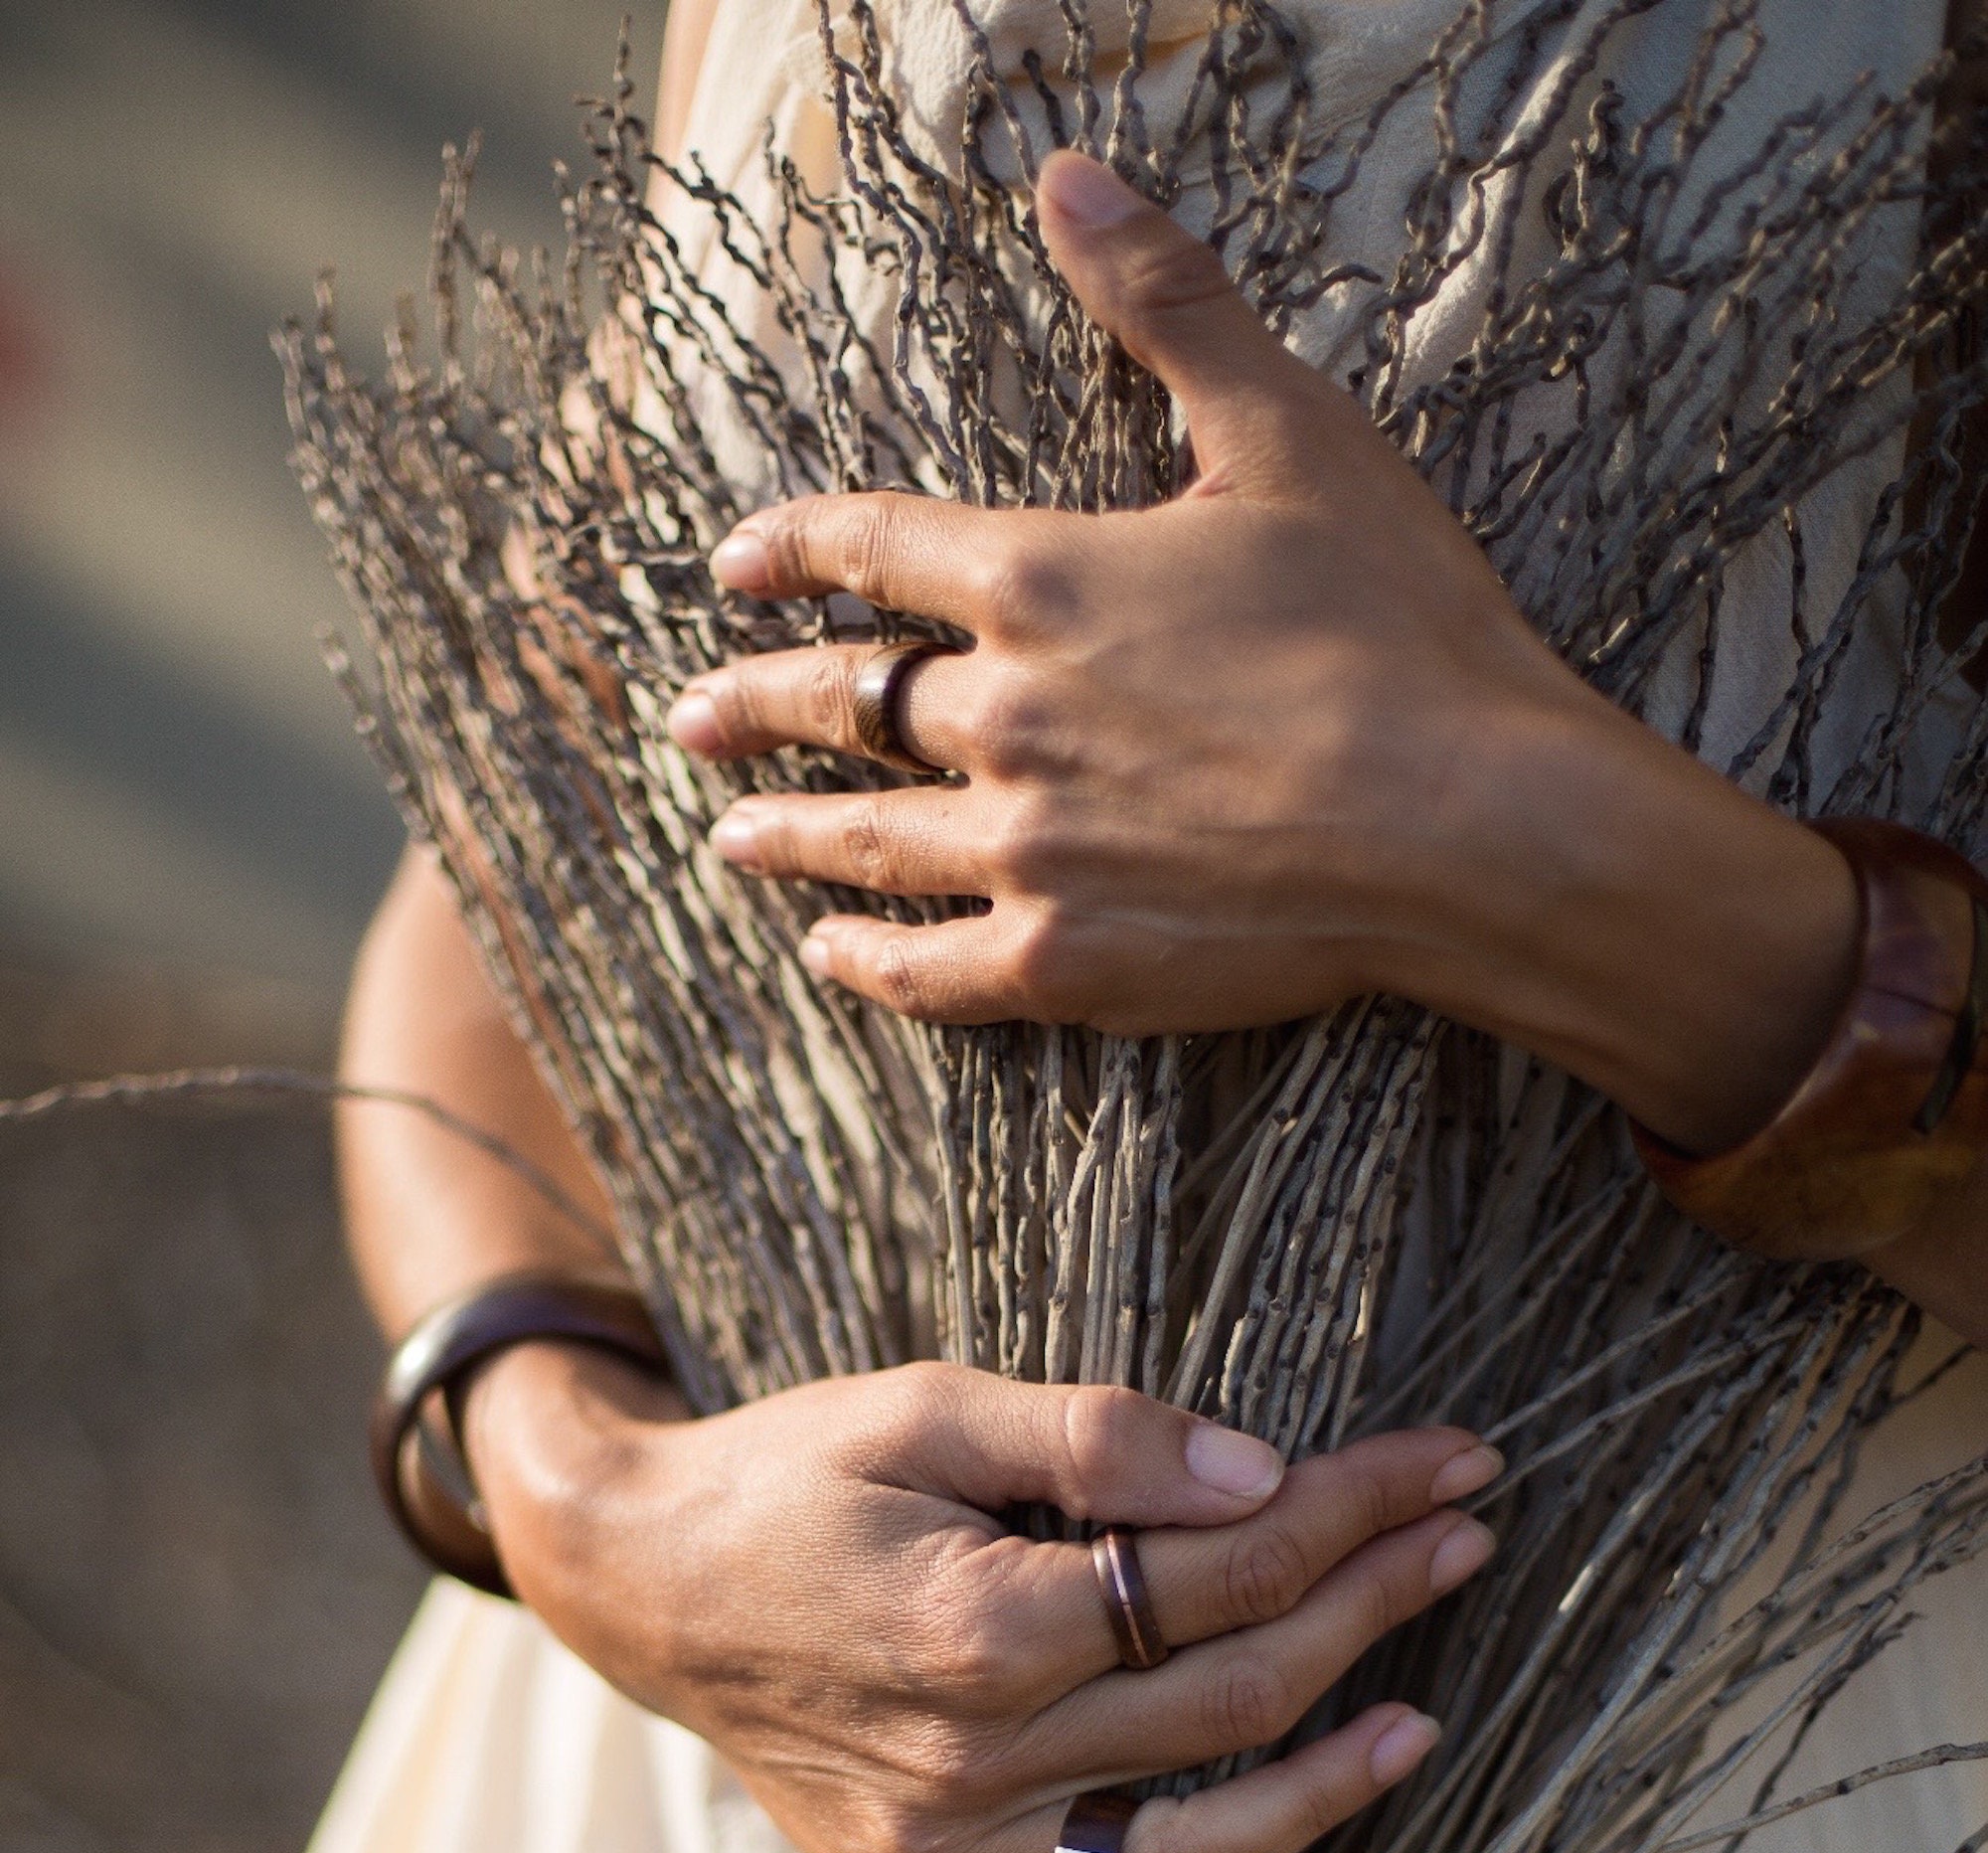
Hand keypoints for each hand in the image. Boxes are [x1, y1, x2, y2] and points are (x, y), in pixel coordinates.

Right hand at [464, 1347, 1498, 1852]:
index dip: (1357, 1511)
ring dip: (1322, 1793)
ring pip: (1186, 1849)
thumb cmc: (790, 1475)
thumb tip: (1259, 1474)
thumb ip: (1095, 1437)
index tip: (1445, 1465)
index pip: (1228, 1572)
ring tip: (1417, 1726)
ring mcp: (948, 1849)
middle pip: (1231, 1692)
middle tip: (1460, 1540)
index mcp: (982, 1622)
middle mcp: (975, 1757)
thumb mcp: (927, 1407)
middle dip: (1370, 1605)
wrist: (643, 1581)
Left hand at [669, 149, 1858, 1157]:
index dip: (794, 550)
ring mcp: (1028, 848)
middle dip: (759, 701)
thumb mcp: (1288, 433)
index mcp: (1044, 580)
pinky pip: (935, 970)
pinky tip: (830, 956)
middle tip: (690, 716)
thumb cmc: (1396, 627)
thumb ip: (1168, 308)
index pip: (875, 550)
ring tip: (727, 837)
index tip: (733, 568)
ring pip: (868, 839)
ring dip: (789, 833)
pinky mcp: (1070, 959)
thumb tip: (1070, 180)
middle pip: (848, 701)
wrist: (1469, 822)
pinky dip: (871, 965)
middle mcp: (1006, 716)